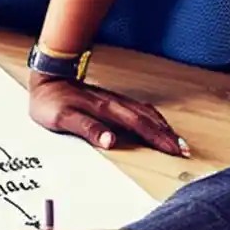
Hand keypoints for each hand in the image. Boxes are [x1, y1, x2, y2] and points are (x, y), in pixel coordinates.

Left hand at [27, 73, 187, 156]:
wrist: (46, 79)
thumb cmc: (50, 102)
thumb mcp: (62, 118)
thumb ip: (88, 128)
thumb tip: (111, 141)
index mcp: (105, 108)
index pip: (138, 125)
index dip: (157, 138)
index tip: (174, 151)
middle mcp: (114, 102)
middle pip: (148, 119)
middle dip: (167, 135)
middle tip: (184, 151)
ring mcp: (114, 99)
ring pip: (146, 112)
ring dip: (163, 126)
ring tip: (177, 140)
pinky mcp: (111, 99)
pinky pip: (139, 108)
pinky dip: (153, 117)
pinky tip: (156, 123)